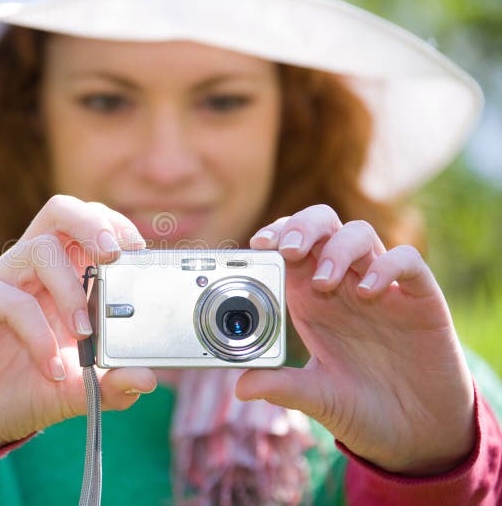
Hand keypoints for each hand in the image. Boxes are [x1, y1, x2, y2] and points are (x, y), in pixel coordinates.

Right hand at [0, 195, 156, 455]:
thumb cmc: (18, 390)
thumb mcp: (73, 392)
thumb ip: (109, 385)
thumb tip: (147, 378)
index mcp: (60, 276)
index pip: (89, 228)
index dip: (117, 228)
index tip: (143, 254)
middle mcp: (30, 268)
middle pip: (61, 212)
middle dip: (95, 224)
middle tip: (115, 255)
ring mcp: (0, 279)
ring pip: (41, 248)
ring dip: (71, 289)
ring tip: (83, 335)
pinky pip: (11, 299)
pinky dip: (39, 334)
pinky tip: (52, 369)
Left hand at [237, 204, 474, 475]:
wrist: (414, 433)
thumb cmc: (360, 407)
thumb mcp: (317, 398)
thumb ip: (282, 387)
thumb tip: (240, 388)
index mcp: (310, 298)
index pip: (290, 245)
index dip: (275, 235)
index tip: (259, 245)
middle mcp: (343, 284)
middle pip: (322, 226)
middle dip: (302, 226)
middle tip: (287, 250)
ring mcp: (381, 286)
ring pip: (360, 234)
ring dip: (337, 248)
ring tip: (324, 283)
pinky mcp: (419, 298)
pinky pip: (407, 261)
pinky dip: (387, 266)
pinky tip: (369, 292)